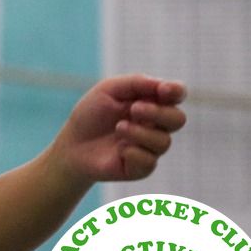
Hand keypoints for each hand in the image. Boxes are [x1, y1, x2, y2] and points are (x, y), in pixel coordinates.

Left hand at [51, 75, 187, 182]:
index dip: (176, 91)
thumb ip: (136, 83)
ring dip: (139, 132)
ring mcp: (151, 147)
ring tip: (118, 128)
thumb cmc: (91, 114)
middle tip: (134, 109)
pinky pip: (150, 161)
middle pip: (178, 119)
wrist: (72, 144)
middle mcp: (156, 125)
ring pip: (164, 141)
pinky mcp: (142, 167)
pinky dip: (132, 152)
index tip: (164, 90)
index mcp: (151, 102)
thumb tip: (163, 85)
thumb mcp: (108, 90)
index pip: (176, 95)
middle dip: (157, 112)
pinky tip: (118, 150)